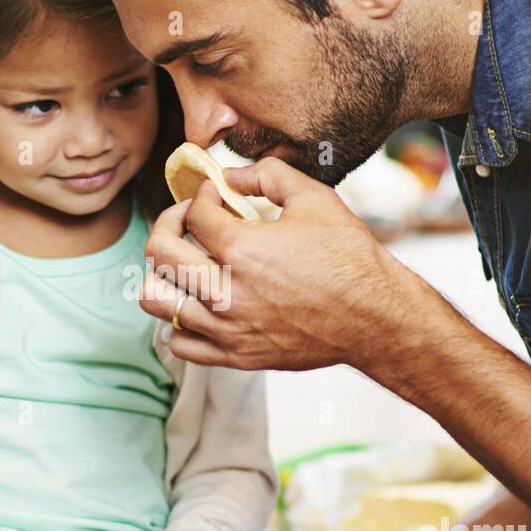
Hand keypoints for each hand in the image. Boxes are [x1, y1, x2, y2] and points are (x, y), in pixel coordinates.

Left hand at [141, 156, 429, 375]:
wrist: (373, 318)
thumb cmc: (348, 259)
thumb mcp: (314, 198)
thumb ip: (267, 175)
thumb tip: (230, 177)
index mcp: (243, 249)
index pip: (194, 214)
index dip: (202, 196)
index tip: (216, 197)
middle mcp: (227, 291)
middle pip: (159, 252)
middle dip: (167, 224)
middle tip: (186, 220)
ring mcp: (228, 327)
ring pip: (157, 300)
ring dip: (164, 273)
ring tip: (184, 263)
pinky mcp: (236, 355)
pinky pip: (180, 342)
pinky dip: (178, 321)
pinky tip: (198, 303)